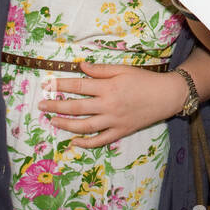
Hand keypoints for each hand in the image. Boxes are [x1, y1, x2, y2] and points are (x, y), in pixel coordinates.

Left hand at [39, 62, 184, 147]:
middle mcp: (108, 105)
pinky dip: (86, 143)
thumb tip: (80, 66)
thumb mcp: (123, 69)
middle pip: (76, 108)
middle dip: (56, 106)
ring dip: (65, 125)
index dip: (60, 86)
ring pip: (84, 127)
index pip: (78, 86)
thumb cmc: (145, 80)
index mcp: (108, 87)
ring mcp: (114, 121)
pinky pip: (100, 141)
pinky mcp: (121, 131)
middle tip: (41, 106)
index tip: (47, 85)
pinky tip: (74, 141)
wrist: (167, 95)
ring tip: (52, 121)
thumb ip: (100, 69)